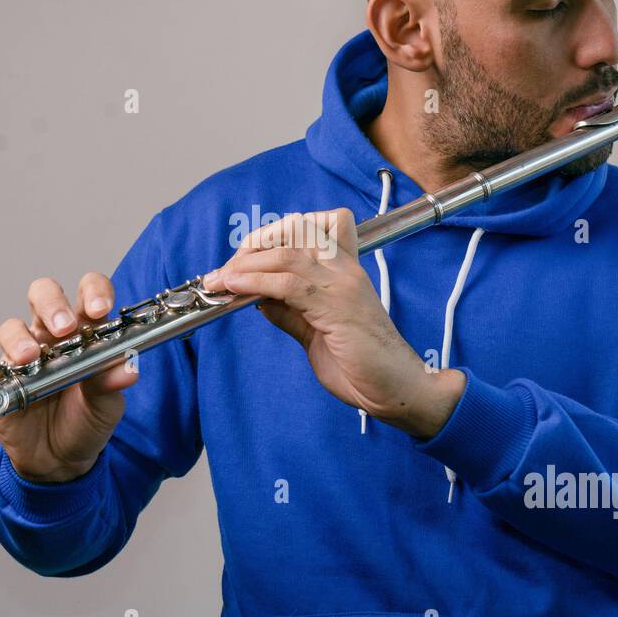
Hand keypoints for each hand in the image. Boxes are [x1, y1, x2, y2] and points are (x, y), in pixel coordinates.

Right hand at [0, 272, 138, 482]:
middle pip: (45, 296)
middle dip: (53, 304)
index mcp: (86, 332)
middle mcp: (52, 336)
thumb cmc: (87, 421)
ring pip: (13, 328)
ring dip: (19, 338)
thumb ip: (112, 383)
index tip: (98, 309)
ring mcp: (23, 355)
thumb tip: (128, 369)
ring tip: (30, 358)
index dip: (94, 292)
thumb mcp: (107, 405)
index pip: (89, 294)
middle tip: (63, 328)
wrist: (60, 461)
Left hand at [202, 209, 463, 437]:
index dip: (271, 235)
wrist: (398, 390)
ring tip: (219, 280)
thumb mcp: (316, 334)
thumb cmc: (363, 367)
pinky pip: (288, 283)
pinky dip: (254, 282)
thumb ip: (290, 312)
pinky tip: (234, 289)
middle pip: (294, 230)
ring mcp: (342, 284)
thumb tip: (258, 298)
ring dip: (245, 265)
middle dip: (252, 246)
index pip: (311, 226)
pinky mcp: (336, 306)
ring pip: (286, 254)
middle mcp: (345, 269)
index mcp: (345, 270)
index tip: (242, 260)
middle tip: (225, 272)